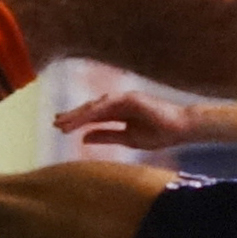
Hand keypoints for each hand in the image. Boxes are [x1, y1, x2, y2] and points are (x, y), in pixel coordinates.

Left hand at [52, 92, 195, 149]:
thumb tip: (84, 137)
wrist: (181, 128)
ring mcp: (125, 98)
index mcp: (121, 112)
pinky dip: (93, 112)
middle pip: (91, 109)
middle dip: (73, 116)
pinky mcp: (131, 98)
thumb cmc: (160, 134)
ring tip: (62, 123)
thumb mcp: (128, 139)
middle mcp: (120, 102)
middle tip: (55, 123)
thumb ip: (107, 136)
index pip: (94, 116)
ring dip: (79, 114)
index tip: (61, 128)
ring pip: (96, 106)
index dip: (78, 121)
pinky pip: (107, 106)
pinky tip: (81, 119)